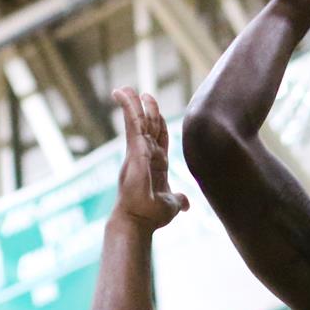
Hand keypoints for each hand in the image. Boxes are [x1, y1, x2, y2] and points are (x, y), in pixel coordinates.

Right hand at [111, 88, 188, 230]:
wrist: (138, 220)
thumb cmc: (151, 215)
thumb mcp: (171, 204)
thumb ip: (178, 199)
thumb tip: (186, 204)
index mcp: (156, 164)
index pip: (159, 138)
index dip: (159, 124)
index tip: (156, 112)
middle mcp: (145, 155)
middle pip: (147, 126)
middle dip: (147, 109)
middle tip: (144, 94)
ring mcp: (138, 151)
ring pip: (137, 121)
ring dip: (133, 104)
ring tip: (125, 89)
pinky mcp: (134, 149)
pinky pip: (132, 123)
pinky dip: (128, 107)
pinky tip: (123, 94)